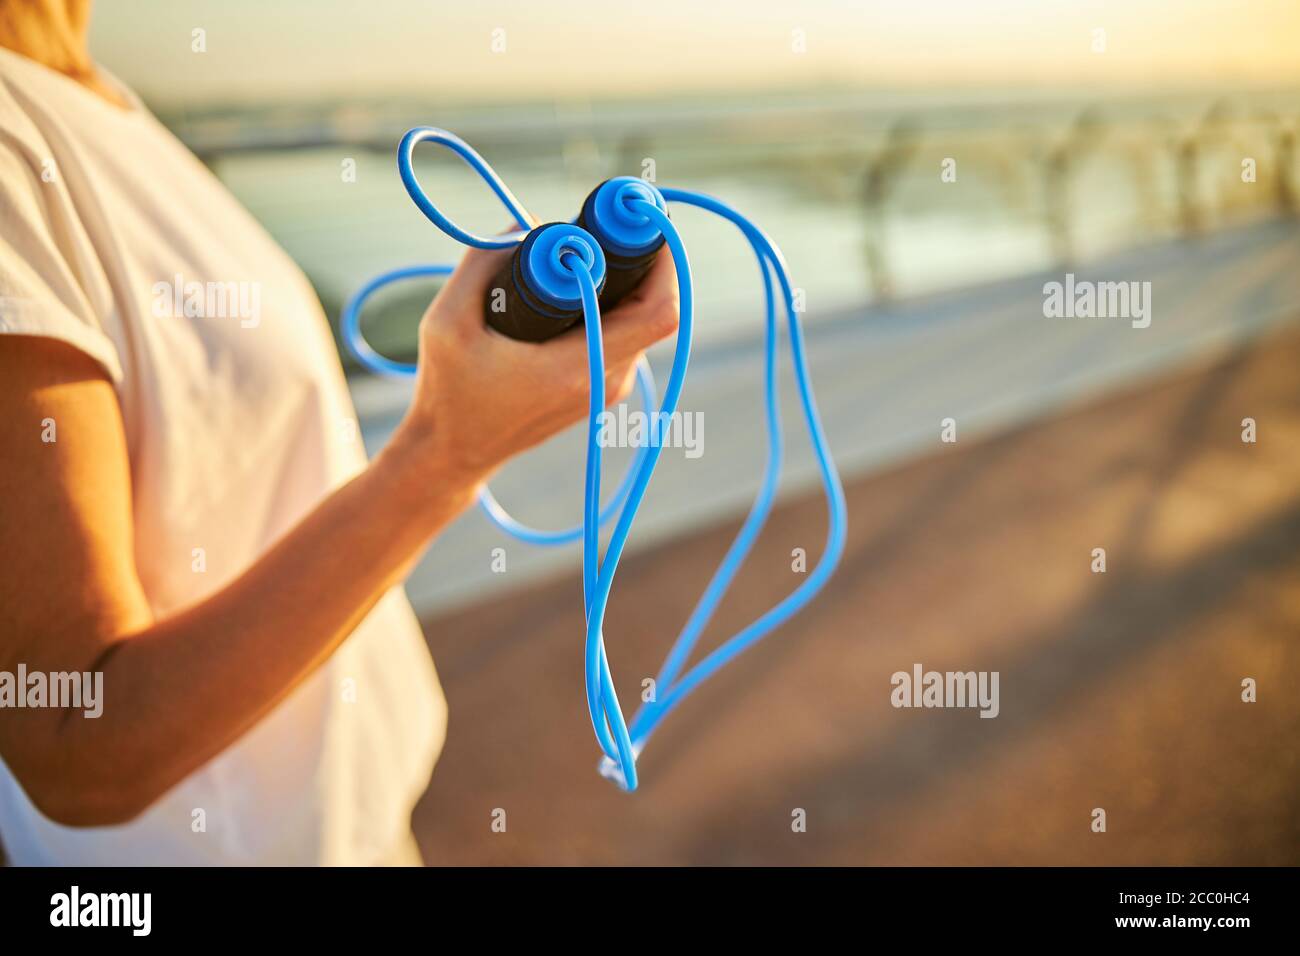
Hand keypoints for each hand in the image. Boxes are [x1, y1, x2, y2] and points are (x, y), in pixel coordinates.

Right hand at [394, 243, 679, 487]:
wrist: (453, 451)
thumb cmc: (448, 391)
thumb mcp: (446, 323)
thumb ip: (481, 265)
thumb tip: (527, 223)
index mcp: (578, 369)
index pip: (656, 314)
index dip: (665, 263)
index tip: (638, 222)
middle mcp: (605, 380)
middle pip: (653, 310)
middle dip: (641, 260)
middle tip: (610, 223)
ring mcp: (606, 387)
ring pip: (638, 321)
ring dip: (625, 281)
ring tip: (588, 250)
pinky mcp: (599, 387)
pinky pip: (622, 335)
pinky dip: (611, 303)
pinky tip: (579, 283)